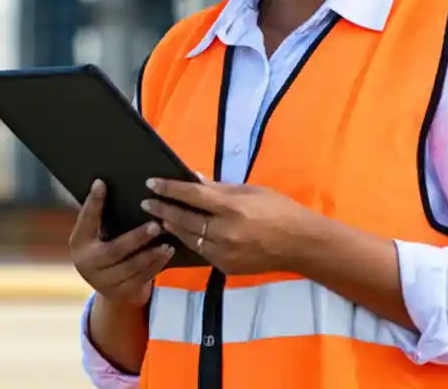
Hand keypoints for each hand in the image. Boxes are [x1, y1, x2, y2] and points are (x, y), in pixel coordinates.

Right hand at [69, 180, 174, 305]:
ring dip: (150, 254)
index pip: (86, 220)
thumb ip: (103, 215)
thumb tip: (108, 182)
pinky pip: (141, 279)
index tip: (102, 183)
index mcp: (79, 243)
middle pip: (113, 250)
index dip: (93, 203)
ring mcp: (103, 282)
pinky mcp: (121, 293)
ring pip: (130, 268)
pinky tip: (167, 253)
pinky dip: (156, 265)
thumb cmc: (108, 247)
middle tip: (155, 225)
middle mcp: (86, 264)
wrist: (111, 285)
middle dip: (136, 239)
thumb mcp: (100, 233)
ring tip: (166, 241)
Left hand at [142, 177, 317, 274]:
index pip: (192, 195)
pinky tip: (181, 233)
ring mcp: (224, 253)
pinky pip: (202, 252)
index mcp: (232, 208)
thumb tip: (195, 180)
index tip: (152, 183)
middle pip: (184, 219)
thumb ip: (221, 188)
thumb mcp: (251, 191)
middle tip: (147, 202)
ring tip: (158, 218)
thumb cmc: (279, 210)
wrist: (300, 245)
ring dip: (172, 226)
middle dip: (162, 209)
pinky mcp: (225, 267)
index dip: (170, 188)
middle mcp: (224, 232)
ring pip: (189, 238)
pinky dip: (190, 241)